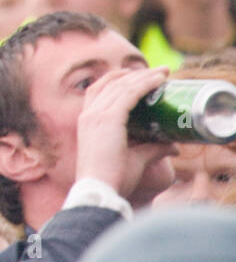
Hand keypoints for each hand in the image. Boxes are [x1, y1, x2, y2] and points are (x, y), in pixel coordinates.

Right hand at [75, 67, 175, 198]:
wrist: (99, 190)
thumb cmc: (113, 178)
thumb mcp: (134, 159)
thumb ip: (152, 149)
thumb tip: (174, 146)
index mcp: (87, 121)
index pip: (99, 89)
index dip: (118, 79)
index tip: (139, 76)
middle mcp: (89, 114)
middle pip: (110, 83)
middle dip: (134, 74)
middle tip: (156, 71)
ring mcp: (96, 115)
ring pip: (121, 85)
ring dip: (142, 76)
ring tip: (161, 72)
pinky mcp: (107, 119)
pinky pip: (128, 94)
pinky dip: (144, 85)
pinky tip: (157, 81)